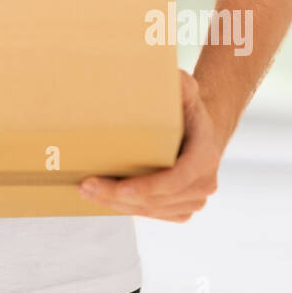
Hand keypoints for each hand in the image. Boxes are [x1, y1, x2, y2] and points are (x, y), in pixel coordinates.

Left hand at [79, 71, 219, 221]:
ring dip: (117, 205)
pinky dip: (127, 208)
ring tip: (86, 191)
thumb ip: (180, 83)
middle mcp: (204, 183)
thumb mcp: (185, 89)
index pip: (177, 179)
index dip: (149, 187)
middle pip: (157, 199)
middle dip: (119, 196)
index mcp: (206, 155)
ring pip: (151, 211)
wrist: (199, 131)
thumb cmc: (186, 107)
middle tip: (85, 186)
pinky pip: (152, 215)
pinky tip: (103, 198)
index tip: (122, 188)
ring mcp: (194, 200)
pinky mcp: (182, 209)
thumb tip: (168, 78)